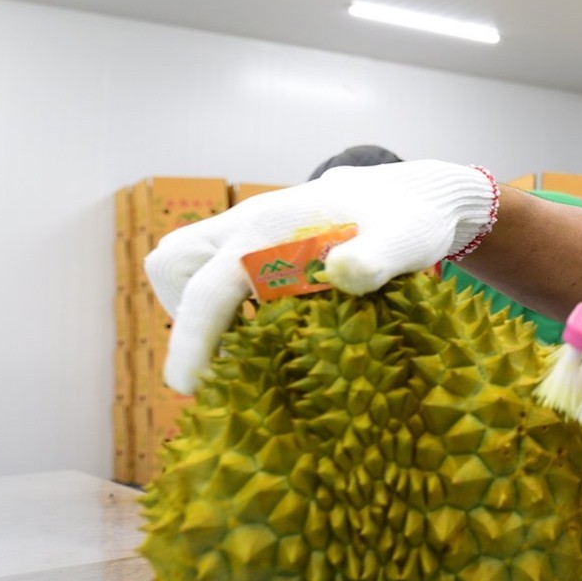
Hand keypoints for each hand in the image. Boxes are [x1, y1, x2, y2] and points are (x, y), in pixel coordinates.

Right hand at [144, 161, 496, 392]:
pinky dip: (219, 302)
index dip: (193, 339)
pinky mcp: (255, 242)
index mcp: (271, 229)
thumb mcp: (403, 242)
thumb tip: (341, 273)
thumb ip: (377, 258)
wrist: (409, 194)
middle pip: (172, 264)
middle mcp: (247, 225)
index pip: (208, 287)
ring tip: (240, 351)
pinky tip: (260, 332)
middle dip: (183, 318)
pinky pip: (212, 269)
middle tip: (218, 363)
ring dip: (198, 309)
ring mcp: (247, 230)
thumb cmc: (406, 221)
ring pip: (186, 264)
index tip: (188, 386)